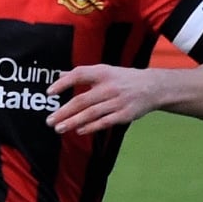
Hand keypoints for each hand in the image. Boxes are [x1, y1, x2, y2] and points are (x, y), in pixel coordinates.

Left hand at [46, 64, 168, 135]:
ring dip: (73, 122)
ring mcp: (118, 101)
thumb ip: (82, 74)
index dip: (64, 83)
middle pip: (82, 100)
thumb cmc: (124, 79)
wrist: (153, 87)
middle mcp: (109, 86)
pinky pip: (104, 122)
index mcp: (103, 72)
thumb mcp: (105, 71)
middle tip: (49, 120)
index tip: (49, 92)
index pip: (79, 74)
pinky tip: (78, 131)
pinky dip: (91, 127)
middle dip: (64, 112)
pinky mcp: (125, 115)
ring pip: (91, 114)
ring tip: (58, 128)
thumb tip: (59, 75)